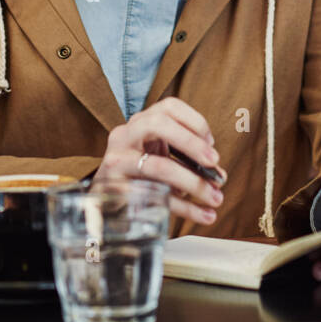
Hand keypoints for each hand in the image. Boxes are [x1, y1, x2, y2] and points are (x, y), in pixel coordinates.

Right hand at [92, 96, 225, 225]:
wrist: (102, 201)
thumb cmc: (137, 175)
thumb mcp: (157, 156)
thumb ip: (185, 159)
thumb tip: (218, 174)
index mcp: (138, 123)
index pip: (168, 107)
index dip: (194, 121)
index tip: (211, 142)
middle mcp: (124, 136)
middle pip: (158, 125)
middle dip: (191, 143)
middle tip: (213, 162)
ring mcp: (118, 162)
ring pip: (158, 165)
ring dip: (193, 182)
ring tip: (215, 197)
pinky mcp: (118, 190)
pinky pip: (156, 197)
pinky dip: (184, 208)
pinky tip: (204, 214)